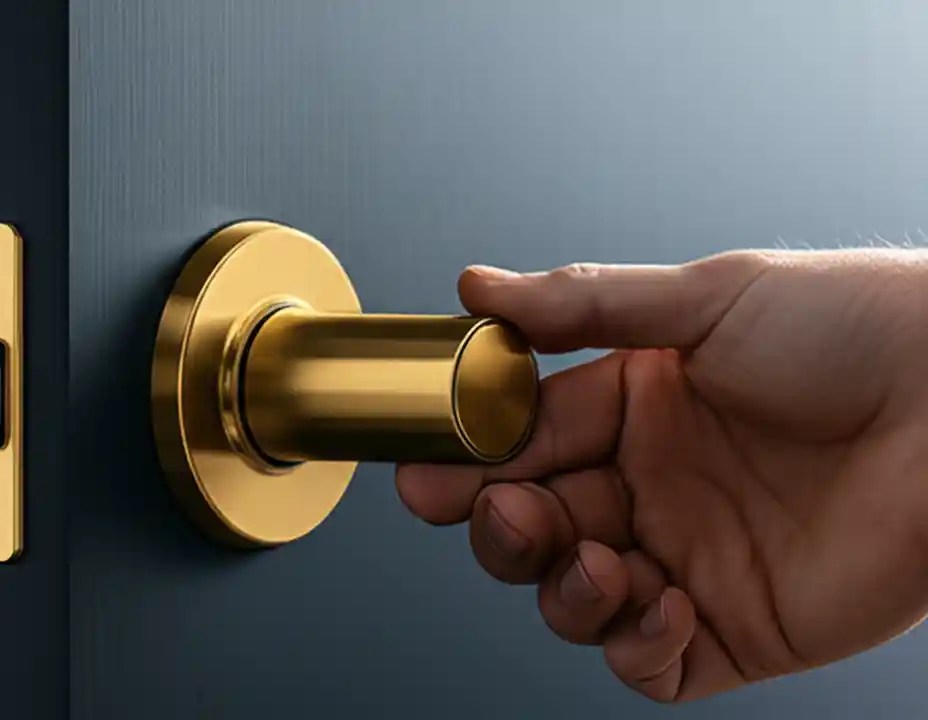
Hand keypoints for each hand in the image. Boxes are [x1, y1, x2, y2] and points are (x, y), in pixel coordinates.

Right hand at [397, 249, 927, 701]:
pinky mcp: (734, 628)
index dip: (468, 455)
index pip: (523, 439)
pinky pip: (648, 664)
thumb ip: (583, 303)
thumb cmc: (856, 332)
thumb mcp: (709, 298)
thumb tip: (476, 287)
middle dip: (496, 525)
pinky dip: (631, 642)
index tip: (424, 459)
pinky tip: (655, 597)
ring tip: (590, 555)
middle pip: (532, 525)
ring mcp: (688, 559)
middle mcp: (652, 486)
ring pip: (573, 599)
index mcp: (635, 407)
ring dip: (557, 585)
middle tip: (493, 508)